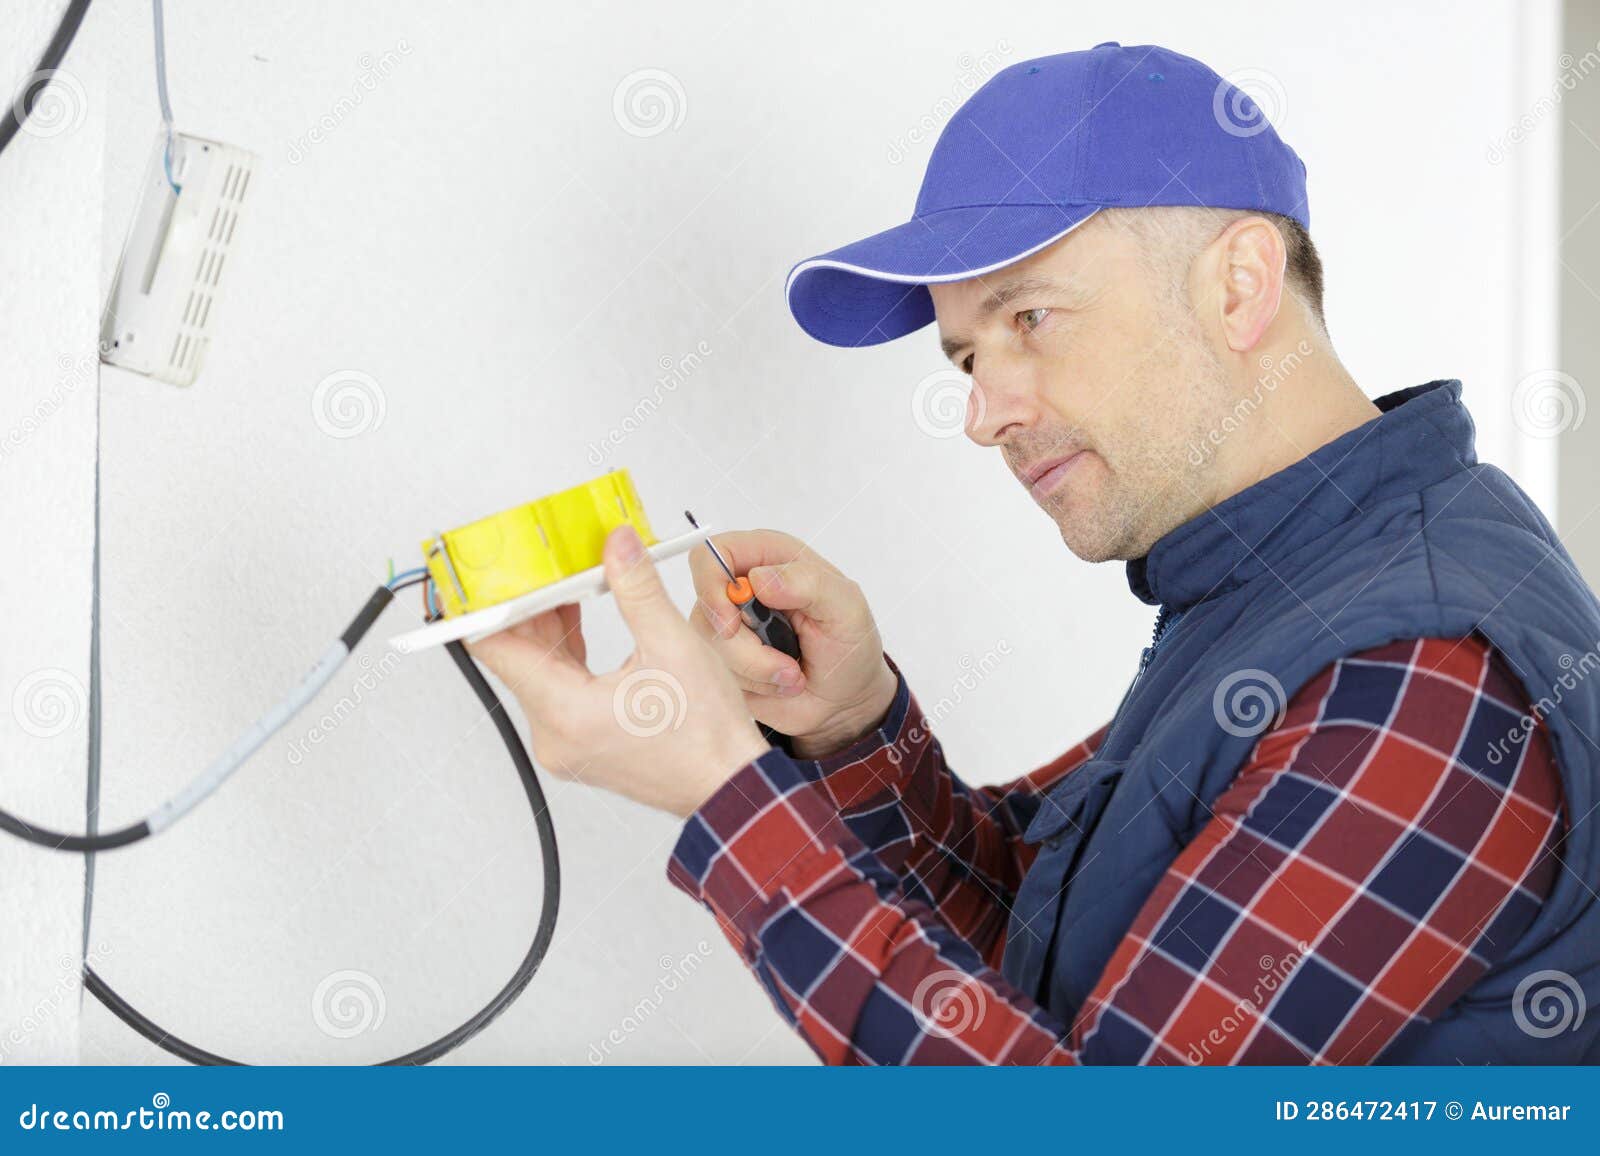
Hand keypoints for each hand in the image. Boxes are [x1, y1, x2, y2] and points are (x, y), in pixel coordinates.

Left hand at [467, 526, 769, 817]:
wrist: (727, 785)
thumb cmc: (707, 736)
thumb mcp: (674, 646)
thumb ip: (637, 588)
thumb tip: (618, 546)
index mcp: (565, 712)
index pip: (495, 647)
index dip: (490, 603)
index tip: (492, 573)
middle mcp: (553, 734)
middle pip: (514, 656)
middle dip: (526, 605)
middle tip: (539, 563)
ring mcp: (564, 742)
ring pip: (535, 671)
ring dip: (547, 626)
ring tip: (565, 582)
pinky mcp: (579, 742)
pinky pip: (555, 688)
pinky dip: (563, 653)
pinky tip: (576, 620)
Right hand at [689, 529, 896, 757]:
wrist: (845, 698)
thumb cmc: (849, 644)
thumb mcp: (846, 607)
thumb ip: (808, 583)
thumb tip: (759, 578)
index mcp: (768, 558)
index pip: (712, 554)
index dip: (710, 584)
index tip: (731, 622)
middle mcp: (741, 588)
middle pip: (705, 610)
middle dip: (744, 648)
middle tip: (787, 664)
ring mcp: (728, 627)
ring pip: (710, 648)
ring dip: (756, 670)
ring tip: (792, 672)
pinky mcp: (724, 661)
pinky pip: (717, 674)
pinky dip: (752, 685)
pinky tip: (779, 683)